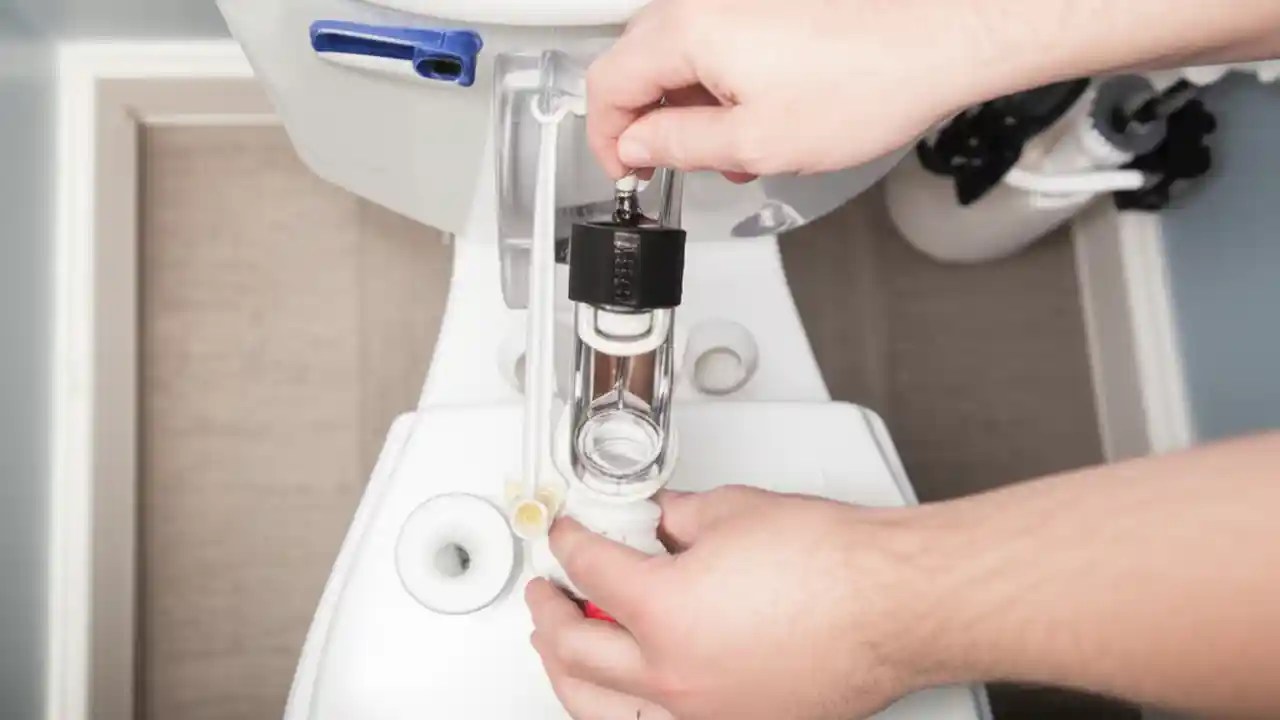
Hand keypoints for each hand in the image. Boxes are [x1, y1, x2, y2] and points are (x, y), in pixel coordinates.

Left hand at [526, 487, 935, 719]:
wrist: (894, 604)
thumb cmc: (834, 564)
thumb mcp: (733, 512)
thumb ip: (678, 518)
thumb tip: (659, 521)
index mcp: (662, 609)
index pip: (589, 568)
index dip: (568, 542)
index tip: (566, 535)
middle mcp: (671, 672)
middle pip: (574, 648)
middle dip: (548, 614)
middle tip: (545, 593)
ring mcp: (701, 712)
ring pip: (599, 708)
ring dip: (568, 674)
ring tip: (561, 650)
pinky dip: (621, 708)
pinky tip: (622, 694)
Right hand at [586, 0, 1000, 179]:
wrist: (940, 41)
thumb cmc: (866, 83)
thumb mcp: (755, 143)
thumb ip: (679, 146)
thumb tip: (636, 146)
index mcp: (688, 31)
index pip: (608, 84)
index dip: (606, 139)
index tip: (626, 172)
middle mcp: (704, 4)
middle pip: (638, 65)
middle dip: (646, 124)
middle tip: (667, 167)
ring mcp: (735, 2)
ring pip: (679, 59)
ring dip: (687, 109)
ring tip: (727, 153)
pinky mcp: (765, 6)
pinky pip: (717, 46)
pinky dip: (718, 87)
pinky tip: (750, 123)